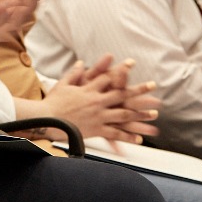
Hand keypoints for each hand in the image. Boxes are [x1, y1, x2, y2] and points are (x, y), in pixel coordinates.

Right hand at [42, 55, 160, 144]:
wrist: (47, 120)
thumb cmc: (53, 102)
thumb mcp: (63, 84)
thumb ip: (75, 73)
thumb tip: (82, 63)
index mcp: (90, 89)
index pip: (109, 78)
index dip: (121, 71)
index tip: (131, 65)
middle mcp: (97, 101)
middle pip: (122, 94)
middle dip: (139, 90)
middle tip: (153, 86)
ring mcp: (98, 116)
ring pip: (123, 114)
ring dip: (140, 114)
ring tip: (154, 113)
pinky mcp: (97, 129)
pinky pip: (115, 133)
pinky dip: (127, 136)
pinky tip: (139, 138)